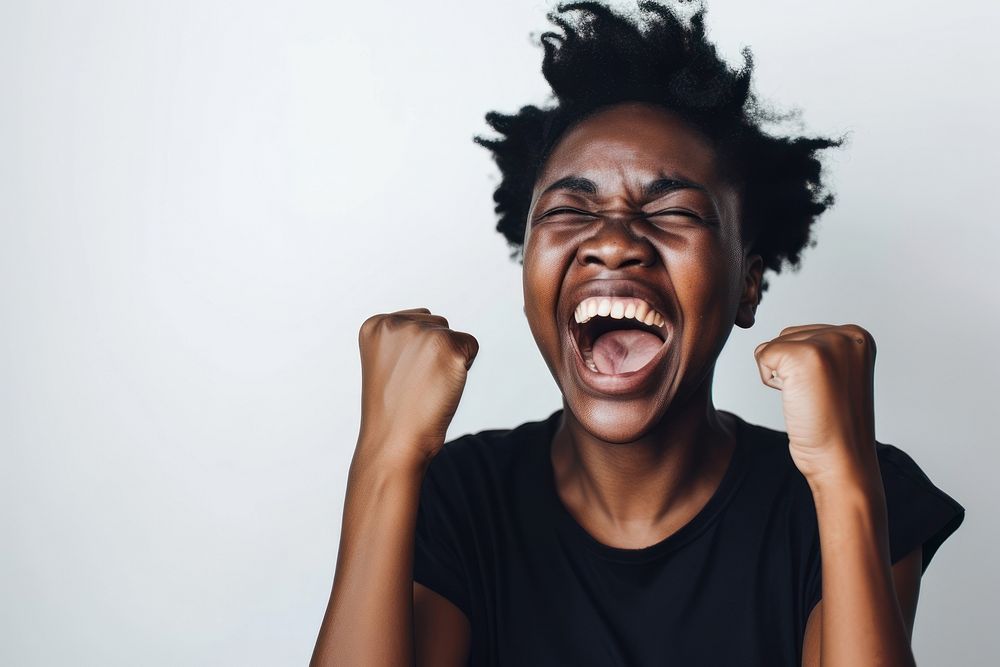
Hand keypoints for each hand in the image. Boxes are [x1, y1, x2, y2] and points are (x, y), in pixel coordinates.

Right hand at [356, 307, 478, 466]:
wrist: (394, 442)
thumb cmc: (393, 409)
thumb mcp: (387, 362)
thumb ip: (404, 338)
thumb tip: (440, 329)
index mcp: (375, 324)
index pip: (416, 321)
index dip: (417, 352)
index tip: (402, 377)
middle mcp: (396, 322)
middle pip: (437, 324)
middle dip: (434, 352)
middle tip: (416, 384)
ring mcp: (422, 333)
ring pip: (453, 335)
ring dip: (448, 359)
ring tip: (427, 386)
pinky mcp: (448, 346)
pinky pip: (471, 346)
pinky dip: (465, 367)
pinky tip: (443, 386)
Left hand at [753, 324, 878, 485]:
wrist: (841, 459)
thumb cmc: (834, 424)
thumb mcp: (837, 374)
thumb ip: (822, 349)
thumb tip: (781, 339)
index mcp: (858, 337)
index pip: (805, 334)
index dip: (803, 368)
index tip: (827, 391)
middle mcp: (847, 334)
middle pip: (787, 336)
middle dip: (789, 369)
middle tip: (817, 397)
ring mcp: (828, 343)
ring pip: (774, 344)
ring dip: (780, 374)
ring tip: (809, 397)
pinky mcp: (805, 356)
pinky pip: (763, 354)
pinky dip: (768, 380)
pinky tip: (796, 399)